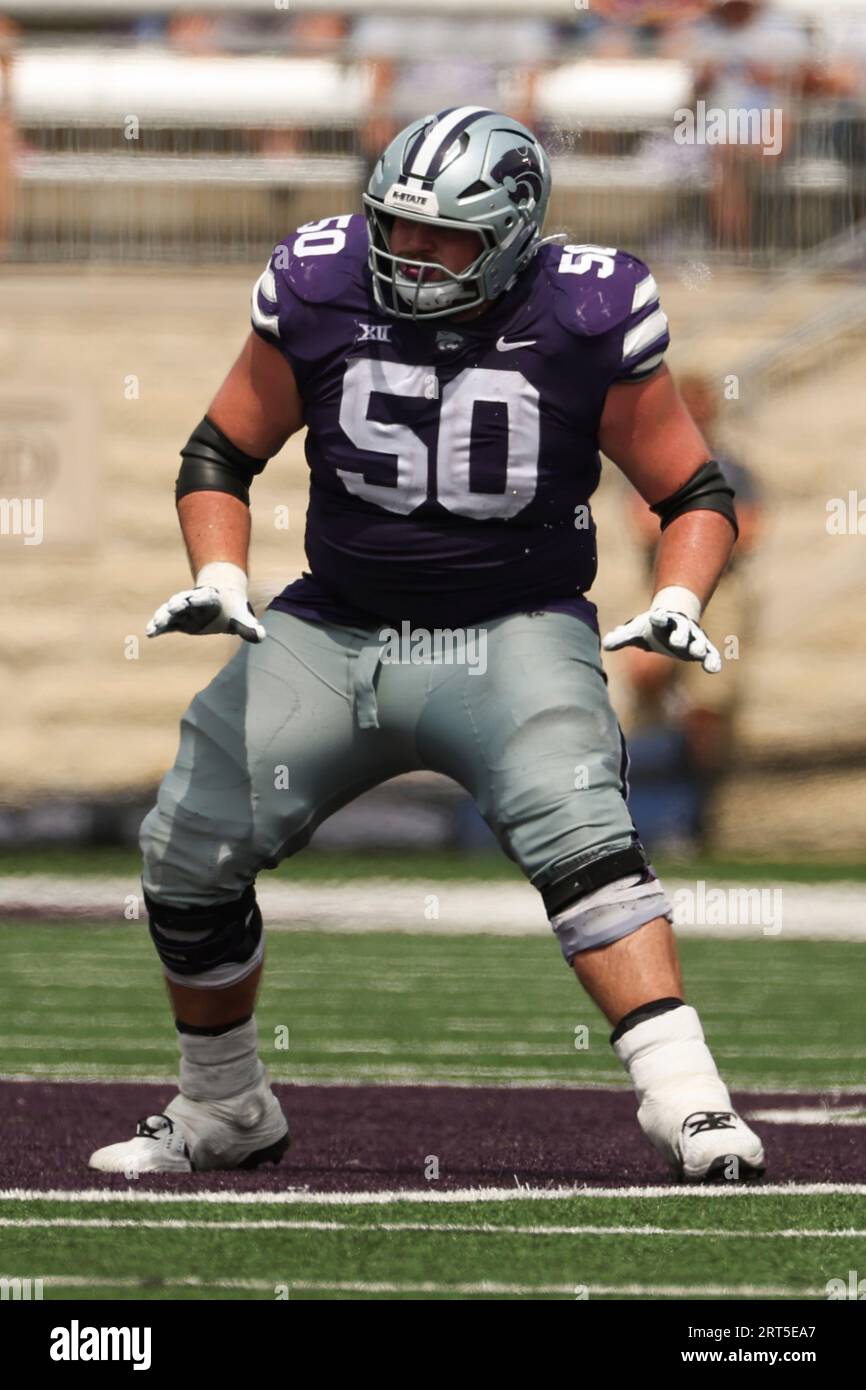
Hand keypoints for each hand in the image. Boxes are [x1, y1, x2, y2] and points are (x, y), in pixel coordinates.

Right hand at [146, 562, 265, 642]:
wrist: (221, 599)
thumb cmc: (233, 608)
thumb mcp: (242, 616)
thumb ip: (249, 626)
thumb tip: (262, 636)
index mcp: (211, 598)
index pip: (204, 596)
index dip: (199, 597)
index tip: (193, 598)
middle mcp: (194, 601)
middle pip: (183, 600)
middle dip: (176, 604)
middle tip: (170, 609)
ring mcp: (184, 610)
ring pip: (170, 611)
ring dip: (163, 617)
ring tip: (154, 626)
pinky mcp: (178, 620)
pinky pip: (166, 623)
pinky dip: (158, 627)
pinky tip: (150, 634)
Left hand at [602, 604, 720, 673]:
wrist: (675, 619)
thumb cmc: (652, 627)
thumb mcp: (636, 630)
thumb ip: (622, 636)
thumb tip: (605, 644)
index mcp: (664, 620)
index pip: (661, 617)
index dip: (659, 617)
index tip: (656, 616)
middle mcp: (681, 627)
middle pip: (683, 629)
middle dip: (680, 635)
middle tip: (677, 642)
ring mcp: (693, 637)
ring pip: (698, 641)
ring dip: (698, 647)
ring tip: (697, 654)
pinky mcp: (702, 648)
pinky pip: (710, 653)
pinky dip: (712, 660)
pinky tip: (714, 669)